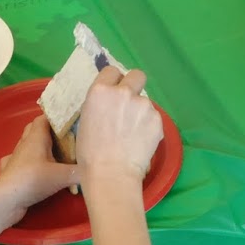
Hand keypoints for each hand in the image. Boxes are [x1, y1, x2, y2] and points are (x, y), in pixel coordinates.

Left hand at [0, 117, 80, 220]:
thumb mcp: (63, 176)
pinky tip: (32, 168)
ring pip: (26, 145)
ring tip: (52, 153)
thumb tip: (93, 168)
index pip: (44, 118)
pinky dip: (25, 161)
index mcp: (36, 137)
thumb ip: (80, 171)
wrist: (7, 200)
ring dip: (37, 146)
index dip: (55, 116)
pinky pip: (18, 160)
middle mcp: (24, 144)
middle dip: (48, 130)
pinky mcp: (10, 171)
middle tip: (64, 137)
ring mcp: (15, 157)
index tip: (68, 120)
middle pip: (34, 129)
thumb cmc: (34, 179)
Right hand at [76, 66, 161, 184]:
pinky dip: (149, 126)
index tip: (114, 91)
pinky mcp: (158, 119)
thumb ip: (101, 103)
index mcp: (100, 91)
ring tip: (132, 133)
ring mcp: (143, 105)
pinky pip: (153, 117)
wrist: (111, 174)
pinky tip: (140, 141)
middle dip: (134, 86)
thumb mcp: (87, 120)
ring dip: (140, 111)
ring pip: (145, 101)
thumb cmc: (90, 152)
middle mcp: (124, 92)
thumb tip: (111, 102)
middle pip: (136, 75)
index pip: (112, 71)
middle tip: (130, 103)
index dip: (113, 81)